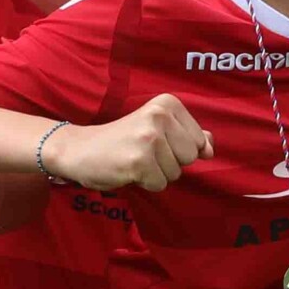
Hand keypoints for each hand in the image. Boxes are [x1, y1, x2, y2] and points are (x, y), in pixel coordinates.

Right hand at [47, 95, 211, 192]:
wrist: (77, 149)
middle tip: (142, 152)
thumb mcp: (157, 129)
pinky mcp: (139, 161)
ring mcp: (149, 138)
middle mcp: (160, 116)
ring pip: (176, 173)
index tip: (152, 141)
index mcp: (167, 104)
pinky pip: (160, 184)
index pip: (200, 141)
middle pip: (191, 157)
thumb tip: (211, 147)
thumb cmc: (121, 141)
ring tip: (133, 159)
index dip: (178, 149)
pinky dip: (145, 183)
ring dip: (156, 173)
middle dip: (169, 162)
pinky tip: (127, 169)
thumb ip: (188, 134)